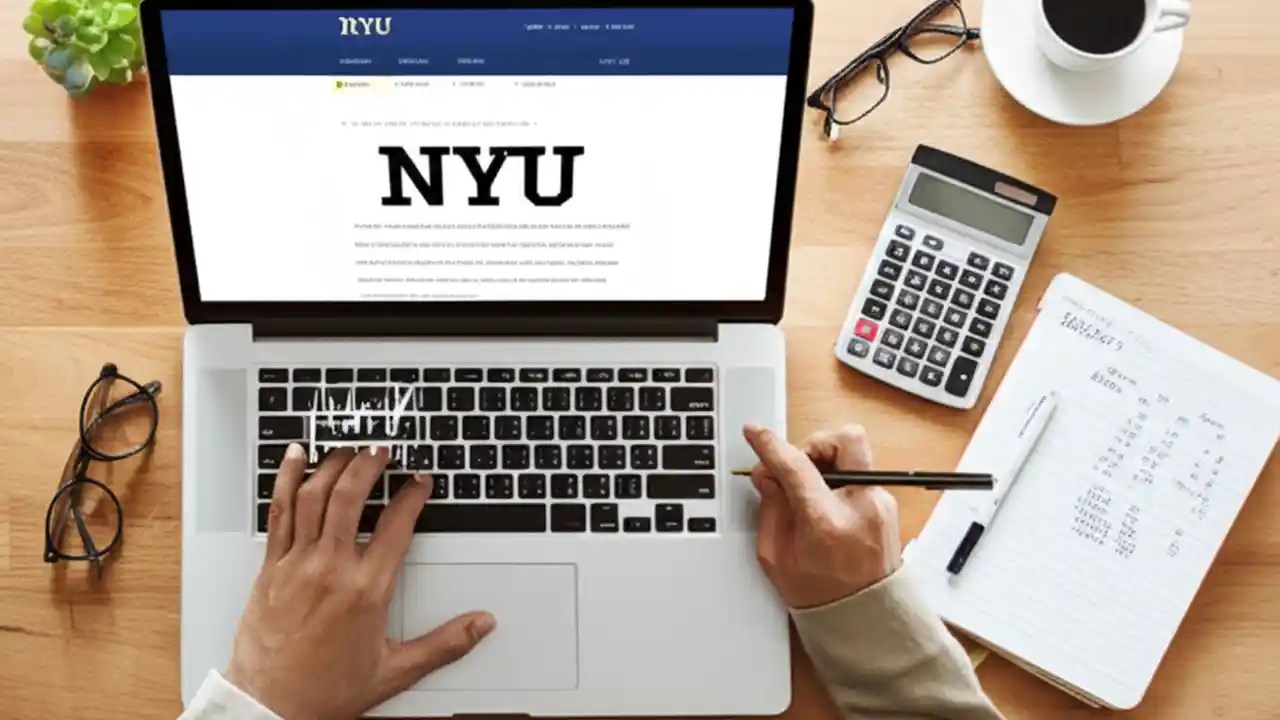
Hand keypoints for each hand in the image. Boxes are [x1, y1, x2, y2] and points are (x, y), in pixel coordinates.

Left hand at [226, 444, 495, 719]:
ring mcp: (296, 565)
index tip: (420, 481)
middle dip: (369, 464)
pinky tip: (294, 458)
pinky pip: (278, 512)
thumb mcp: (395, 670)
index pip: (396, 525)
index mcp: (366, 591)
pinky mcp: (270, 568)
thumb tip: (481, 625)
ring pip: (314, 497)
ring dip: (332, 465)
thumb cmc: (325, 692)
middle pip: (350, 496)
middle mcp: (330, 570)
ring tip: (348, 449)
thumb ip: (444, 643)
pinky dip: (287, 480)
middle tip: (382, 450)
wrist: (270, 708)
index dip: (412, 495)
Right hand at [744, 424, 901, 609]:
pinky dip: (840, 479)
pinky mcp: (888, 504)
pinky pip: (861, 473)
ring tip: (810, 491)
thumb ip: (770, 508)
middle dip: (816, 442)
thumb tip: (768, 474)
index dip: (770, 444)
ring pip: (855, 453)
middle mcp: (861, 506)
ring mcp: (880, 503)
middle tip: (797, 466)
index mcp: (827, 522)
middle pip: (846, 439)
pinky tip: (826, 504)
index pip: (796, 465)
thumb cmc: (820, 594)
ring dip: (827, 462)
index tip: (755, 433)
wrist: (865, 618)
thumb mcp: (776, 557)